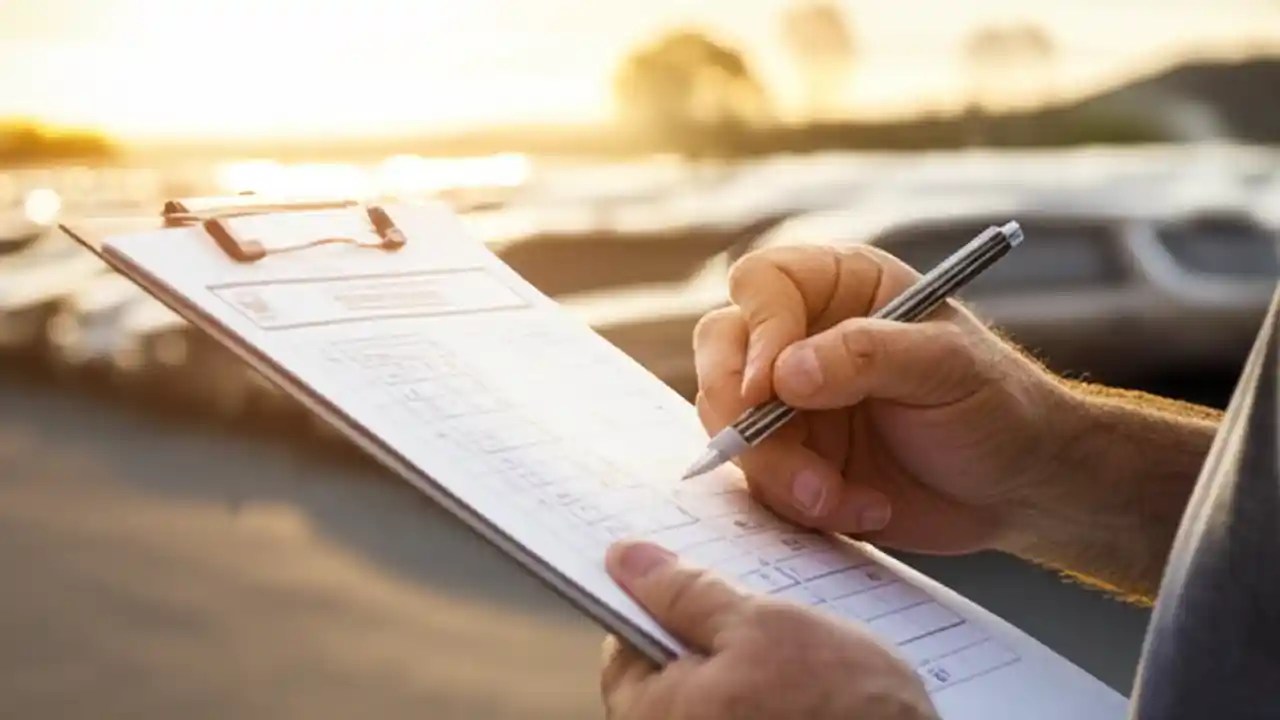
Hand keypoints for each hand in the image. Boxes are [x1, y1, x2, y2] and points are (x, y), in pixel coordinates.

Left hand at [600, 540, 937, 719]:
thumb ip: (686, 593)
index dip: (663, 600)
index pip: (627, 642)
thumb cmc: (843, 710)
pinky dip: (770, 694)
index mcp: (653, 717)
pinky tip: (810, 681)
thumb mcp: (760, 625)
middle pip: (672, 668)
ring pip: (715, 690)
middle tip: (758, 607)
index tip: (694, 576)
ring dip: (747, 660)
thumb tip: (627, 561)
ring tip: (795, 645)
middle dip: (710, 631)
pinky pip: (747, 713)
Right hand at [694, 244, 1083, 553]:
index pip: (762, 285)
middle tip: (769, 449)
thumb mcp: (946, 367)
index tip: (768, 386)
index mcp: (840, 288)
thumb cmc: (998, 406)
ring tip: (837, 498)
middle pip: (720, 351)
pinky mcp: (792, 461)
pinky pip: (759, 482)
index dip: (756, 331)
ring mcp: (790, 404)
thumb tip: (785, 374)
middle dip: (737, 410)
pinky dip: (801, 506)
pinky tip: (865, 510)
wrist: (1021, 489)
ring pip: (730, 427)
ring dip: (776, 471)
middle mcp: (802, 338)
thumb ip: (866, 357)